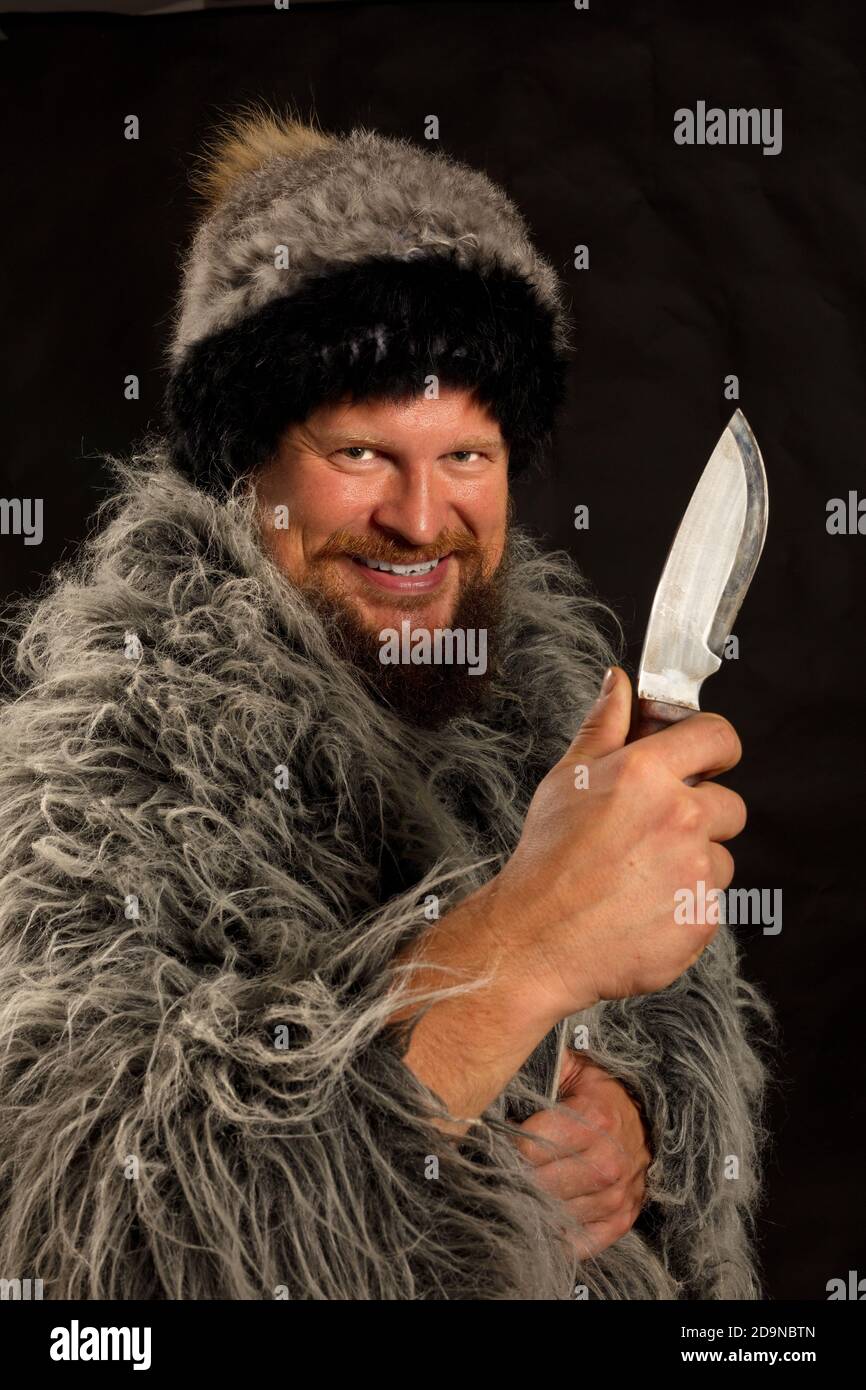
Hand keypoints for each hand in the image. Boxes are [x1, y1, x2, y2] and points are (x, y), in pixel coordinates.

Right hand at [488, 665, 746, 1018]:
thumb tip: (618, 682)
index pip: (718, 737)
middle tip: (653, 834)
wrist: (535, 937)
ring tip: (640, 877)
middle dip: (701, 815)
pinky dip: (684, 906)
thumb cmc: (546, 858)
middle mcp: (680, 817)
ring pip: (721, 859)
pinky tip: (643, 908)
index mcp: (647, 773)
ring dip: (693, 864)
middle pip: (730, 805)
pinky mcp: (701, 917)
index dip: (716, 747)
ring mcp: (695, 871)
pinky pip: (710, 903)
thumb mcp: (568, 778)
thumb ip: (604, 725)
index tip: (708, 760)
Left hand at [514, 1050, 651, 1257]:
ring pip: (554, 1214)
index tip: (494, 1140)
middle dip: (512, 1176)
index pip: (530, 1146)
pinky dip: (555, 1234)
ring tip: (518, 1188)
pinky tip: (542, 1215)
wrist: (643, 1122)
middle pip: (539, 1184)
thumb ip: (540, 1068)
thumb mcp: (572, 1068)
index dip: (504, 1143)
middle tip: (498, 1168)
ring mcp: (617, 1196)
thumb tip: (499, 1072)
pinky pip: (577, 1242)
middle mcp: (609, 1162)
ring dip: (530, 1205)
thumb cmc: (596, 1094)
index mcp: (595, 1119)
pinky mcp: (620, 1221)